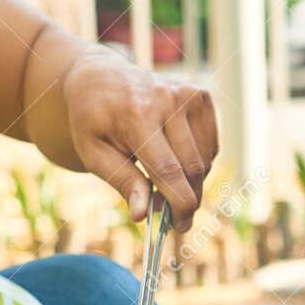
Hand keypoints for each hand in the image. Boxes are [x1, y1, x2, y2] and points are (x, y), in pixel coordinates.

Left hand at [61, 48, 217, 230]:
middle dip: (187, 199)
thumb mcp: (94, 153)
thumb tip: (143, 215)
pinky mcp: (201, 96)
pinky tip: (175, 157)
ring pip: (205, 160)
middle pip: (193, 169)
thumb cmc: (94, 120)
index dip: (178, 205)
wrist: (102, 77)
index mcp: (137, 115)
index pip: (169, 170)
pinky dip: (198, 162)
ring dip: (191, 182)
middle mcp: (169, 100)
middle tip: (172, 215)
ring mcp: (189, 94)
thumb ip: (122, 181)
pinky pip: (211, 146)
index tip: (180, 227)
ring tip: (164, 182)